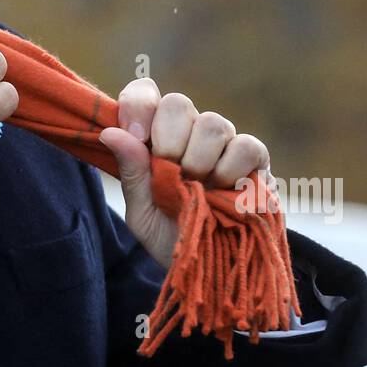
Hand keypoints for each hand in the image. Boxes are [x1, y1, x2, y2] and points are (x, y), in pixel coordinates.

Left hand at [98, 77, 271, 268]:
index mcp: (156, 137)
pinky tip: (226, 191)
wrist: (213, 272)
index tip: (136, 136)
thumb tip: (110, 133)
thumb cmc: (172, 237)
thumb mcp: (142, 212)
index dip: (138, 106)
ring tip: (199, 188)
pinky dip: (232, 169)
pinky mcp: (256, 159)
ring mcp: (224, 143)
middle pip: (178, 103)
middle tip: (171, 173)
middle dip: (169, 139)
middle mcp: (190, 132)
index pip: (145, 94)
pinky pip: (246, 145)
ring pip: (213, 122)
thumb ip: (130, 172)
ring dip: (200, 160)